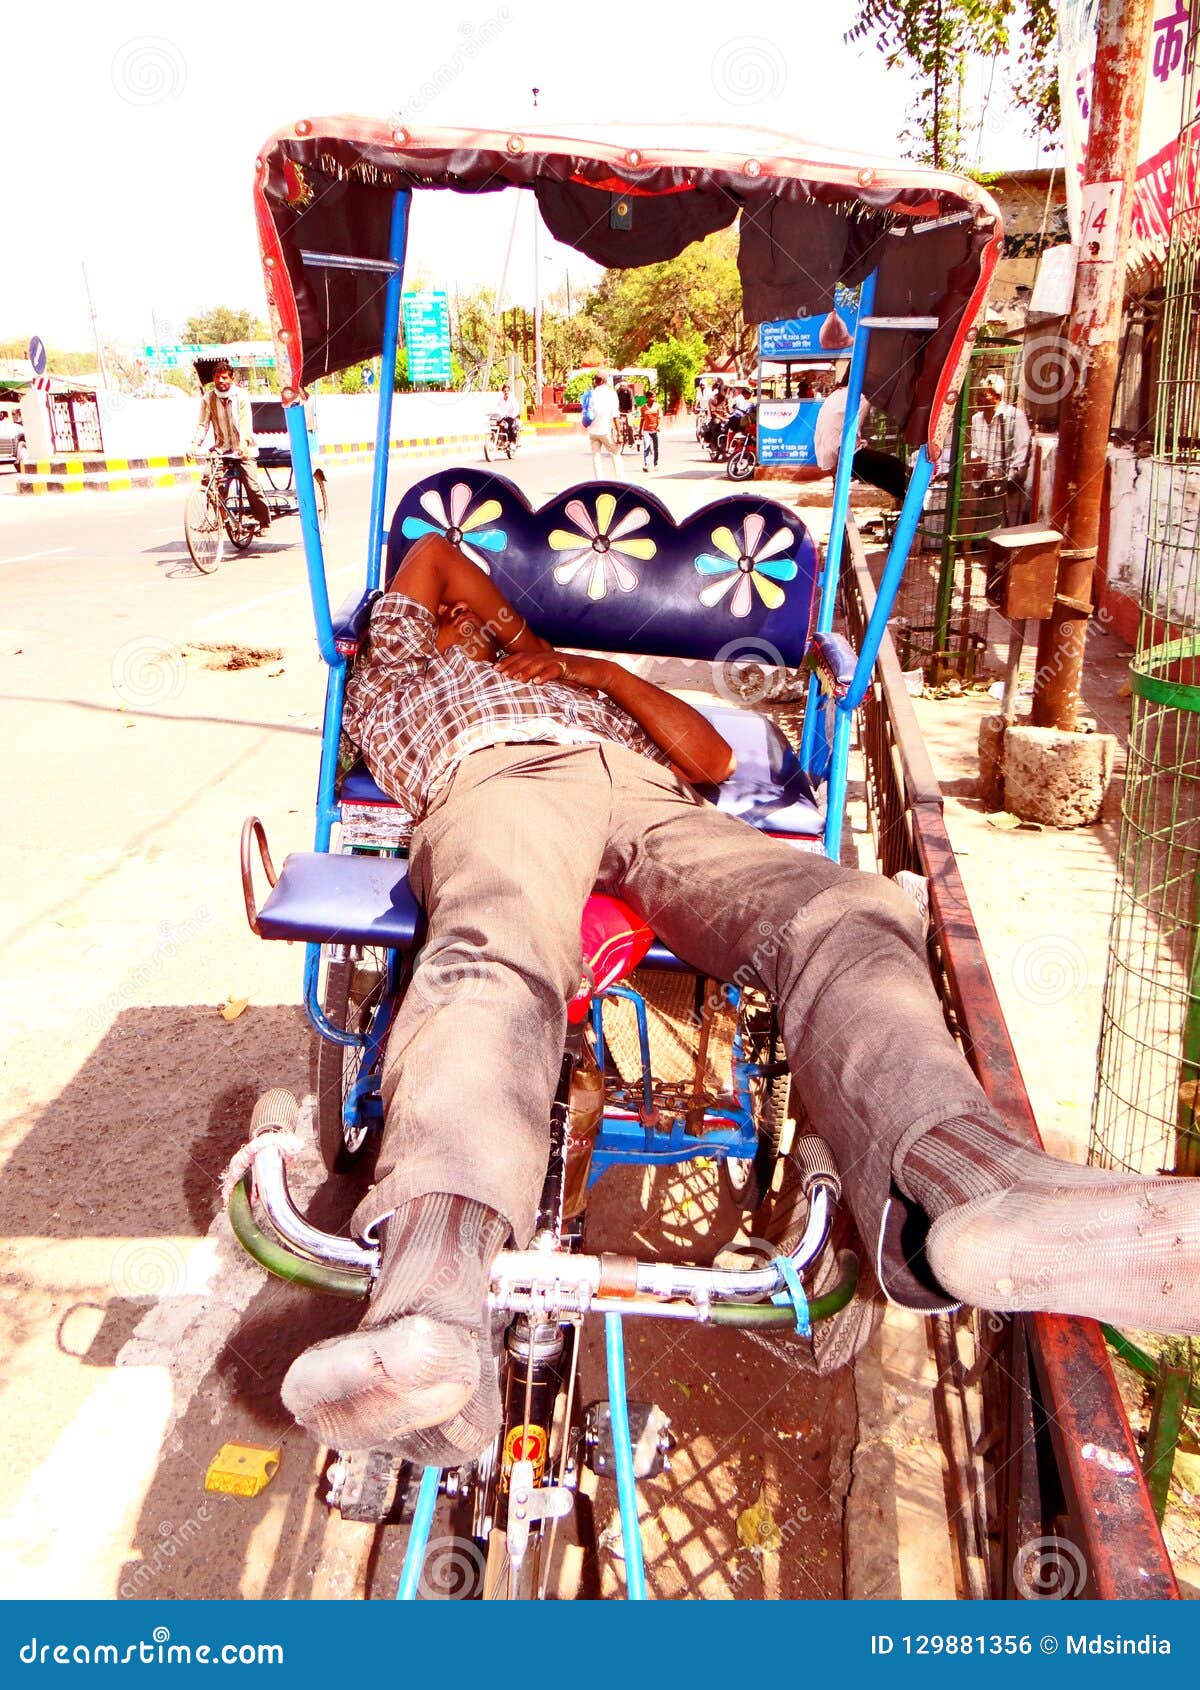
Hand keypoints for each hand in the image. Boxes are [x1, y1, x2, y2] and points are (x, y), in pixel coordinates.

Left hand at [495, 649, 610, 689]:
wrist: (599, 671)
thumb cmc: (577, 676)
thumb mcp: (557, 677)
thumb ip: (543, 677)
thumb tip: (528, 684)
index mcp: (545, 657)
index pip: (523, 657)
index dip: (509, 662)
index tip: (495, 669)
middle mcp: (550, 656)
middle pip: (527, 659)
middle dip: (513, 666)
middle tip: (500, 673)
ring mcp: (559, 660)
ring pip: (539, 664)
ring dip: (526, 671)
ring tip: (515, 679)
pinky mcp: (569, 667)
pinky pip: (555, 671)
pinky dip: (545, 676)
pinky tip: (536, 682)